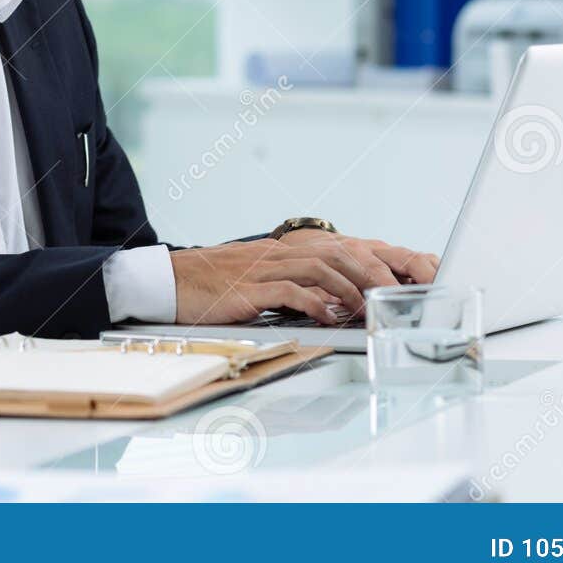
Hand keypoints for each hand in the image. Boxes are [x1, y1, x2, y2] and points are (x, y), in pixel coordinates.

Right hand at [169, 231, 436, 324]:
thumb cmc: (212, 286)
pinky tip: (328, 317)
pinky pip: (287, 290)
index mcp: (281, 251)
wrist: (167, 281)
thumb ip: (292, 285)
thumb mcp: (257, 279)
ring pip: (318, 267)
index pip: (337, 246)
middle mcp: (276, 254)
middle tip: (395, 293)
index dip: (369, 260)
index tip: (395, 279)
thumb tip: (331, 302)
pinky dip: (313, 303)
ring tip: (367, 306)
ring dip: (348, 287)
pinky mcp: (247, 289)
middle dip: (371, 272)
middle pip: (336, 252)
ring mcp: (261, 269)